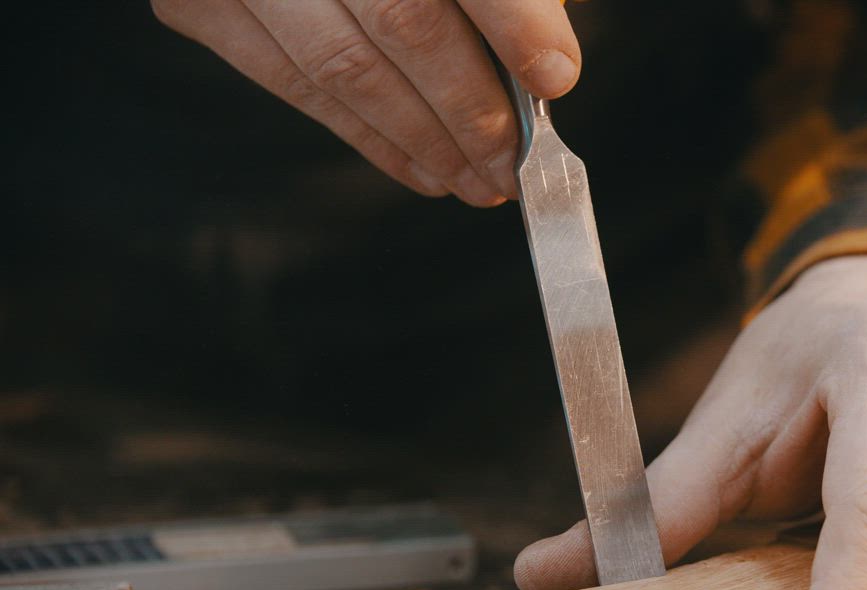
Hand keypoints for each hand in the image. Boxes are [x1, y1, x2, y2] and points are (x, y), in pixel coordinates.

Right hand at [152, 0, 581, 205]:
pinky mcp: (197, 3)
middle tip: (517, 163)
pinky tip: (421, 168)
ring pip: (344, 68)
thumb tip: (544, 59)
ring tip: (479, 182)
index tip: (555, 77)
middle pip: (403, 20)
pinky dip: (368, 138)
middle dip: (472, 107)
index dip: (514, 21)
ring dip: (424, 141)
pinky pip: (293, 85)